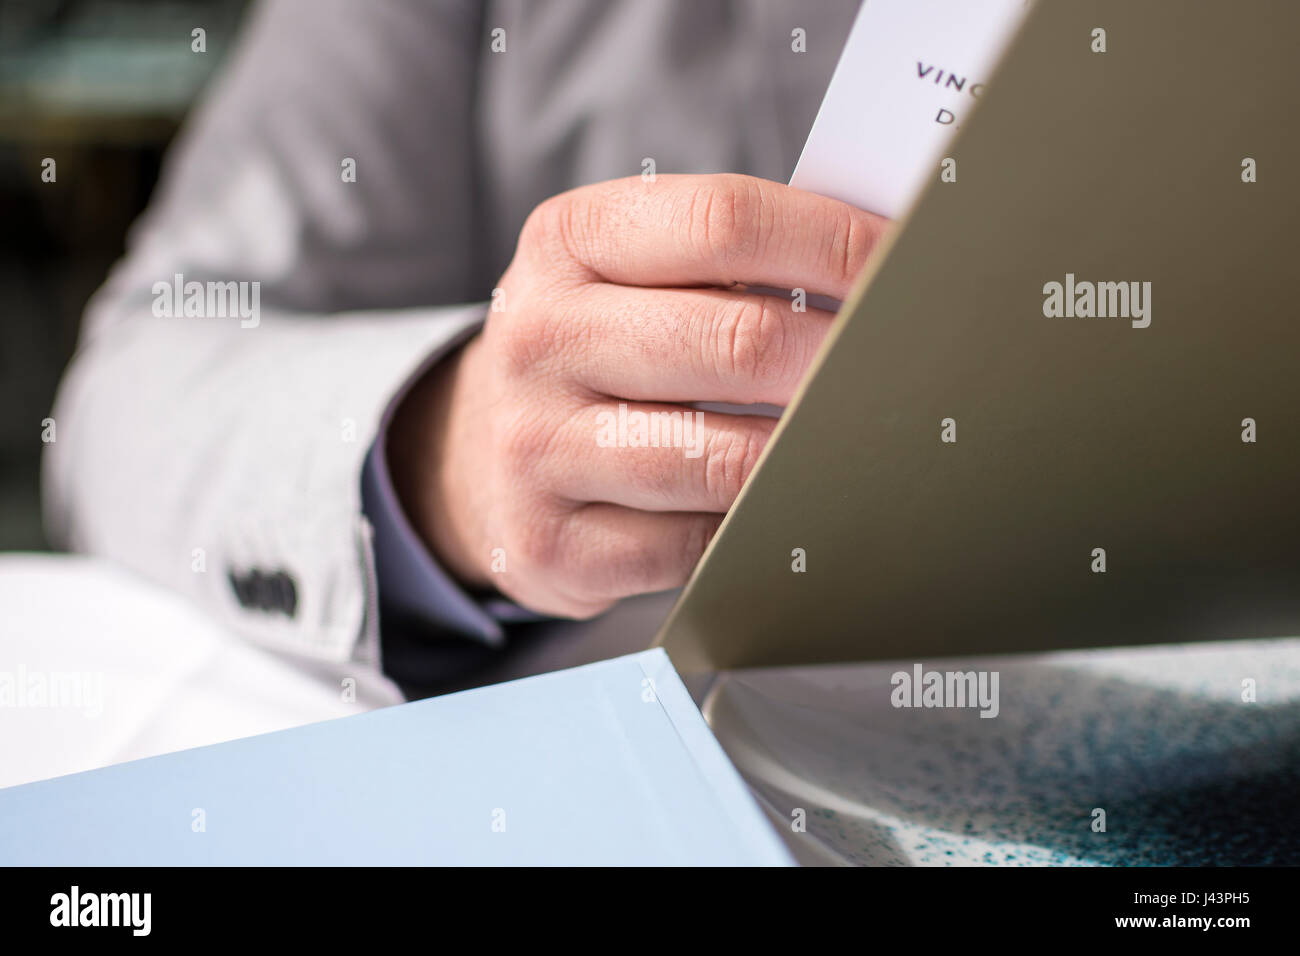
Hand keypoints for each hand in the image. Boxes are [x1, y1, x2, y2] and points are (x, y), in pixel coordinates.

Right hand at [390, 173, 887, 617]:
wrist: (479, 454)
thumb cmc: (596, 348)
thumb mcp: (626, 271)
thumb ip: (730, 258)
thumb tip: (885, 265)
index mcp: (567, 241)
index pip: (724, 222)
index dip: (836, 244)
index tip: (906, 268)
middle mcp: (538, 337)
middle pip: (734, 341)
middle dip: (841, 359)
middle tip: (905, 369)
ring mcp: (534, 447)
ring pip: (718, 459)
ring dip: (808, 454)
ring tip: (863, 441)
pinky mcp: (550, 544)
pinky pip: (691, 548)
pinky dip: (753, 532)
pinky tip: (782, 510)